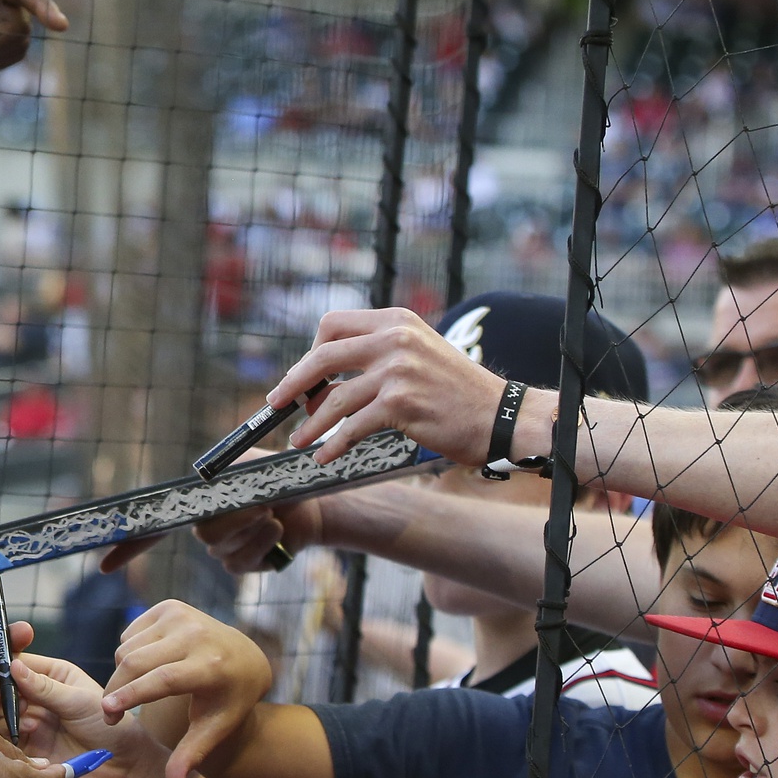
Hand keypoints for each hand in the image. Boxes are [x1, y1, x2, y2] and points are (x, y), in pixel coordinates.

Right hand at [5, 653, 167, 777]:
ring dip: (0, 711)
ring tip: (22, 717)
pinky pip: (3, 737)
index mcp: (54, 674)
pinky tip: (27, 733)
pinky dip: (7, 733)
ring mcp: (30, 721)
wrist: (124, 771)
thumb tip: (12, 667)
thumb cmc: (112, 728)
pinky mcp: (27, 747)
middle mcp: (38, 696)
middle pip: (0, 685)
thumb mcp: (79, 701)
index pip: (18, 661)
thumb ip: (44, 687)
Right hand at [98, 493, 323, 575]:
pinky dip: (263, 543)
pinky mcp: (242, 564)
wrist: (313, 502)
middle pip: (201, 534)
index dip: (128, 545)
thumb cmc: (277, 478)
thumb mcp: (250, 464)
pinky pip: (242, 562)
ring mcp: (221, 548)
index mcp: (195, 501)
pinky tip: (278, 529)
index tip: (104, 563)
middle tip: (260, 505)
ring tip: (273, 512)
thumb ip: (225, 471)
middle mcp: (202, 526)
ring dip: (252, 528)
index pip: (153, 524)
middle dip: (233, 521)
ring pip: (222, 548)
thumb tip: (203, 480)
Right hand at [102, 602, 273, 777]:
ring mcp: (181, 615)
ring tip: (136, 692)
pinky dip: (130, 653)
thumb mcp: (216, 727)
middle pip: (137, 661)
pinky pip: (130, 633)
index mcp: (212, 665)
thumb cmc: (228, 698)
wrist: (246, 656)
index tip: (107, 712)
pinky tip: (147, 666)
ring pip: (128, 648)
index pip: (164, 679)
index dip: (132, 695)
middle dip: (116, 689)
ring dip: (123, 673)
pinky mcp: (169, 607)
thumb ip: (192, 755)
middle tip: (109, 714)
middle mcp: (196, 633)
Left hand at [269, 307, 511, 466]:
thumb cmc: (457, 392)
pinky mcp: (400, 404)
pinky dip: (333, 444)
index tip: (304, 375)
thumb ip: (379, 353)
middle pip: (322, 356)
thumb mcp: (419, 353)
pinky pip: (351, 427)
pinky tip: (326, 456)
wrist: (501, 417)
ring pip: (332, 398)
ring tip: (299, 439)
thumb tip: (325, 377)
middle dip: (293, 384)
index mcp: (396, 321)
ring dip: (310, 423)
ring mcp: (397, 371)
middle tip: (277, 404)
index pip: (333, 323)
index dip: (311, 350)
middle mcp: (394, 340)